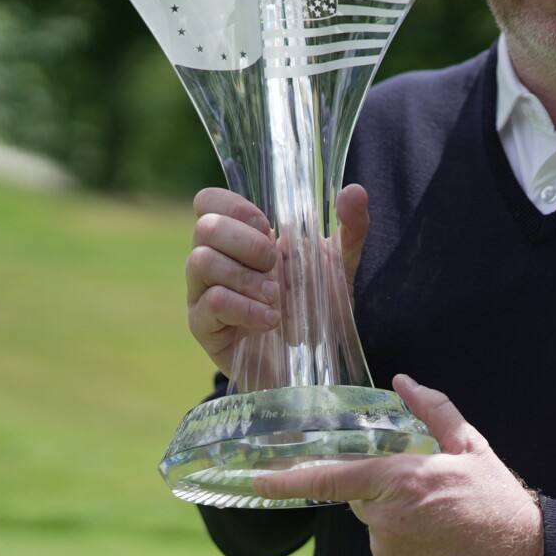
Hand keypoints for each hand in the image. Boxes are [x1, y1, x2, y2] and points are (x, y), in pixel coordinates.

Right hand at [185, 183, 369, 376]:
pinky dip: (245, 309)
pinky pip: (211, 304)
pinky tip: (270, 321)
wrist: (311, 365)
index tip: (269, 228)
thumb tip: (354, 190)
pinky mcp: (203, 327)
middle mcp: (214, 259)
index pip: (209, 201)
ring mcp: (204, 293)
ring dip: (246, 278)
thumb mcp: (341, 265)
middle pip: (205, 227)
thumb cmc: (316, 307)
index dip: (235, 207)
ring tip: (277, 298)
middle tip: (276, 266)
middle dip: (247, 243)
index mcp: (239, 237)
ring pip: (201, 262)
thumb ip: (351, 227)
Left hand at [248, 374, 543, 555]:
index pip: (334, 478)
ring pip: (373, 521)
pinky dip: (403, 538)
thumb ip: (432, 410)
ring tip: (439, 515)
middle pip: (361, 494)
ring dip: (394, 513)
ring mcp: (391, 551)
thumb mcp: (471, 445)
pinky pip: (386, 547)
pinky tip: (437, 536)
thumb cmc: (498, 501)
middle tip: (426, 485)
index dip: (291, 479)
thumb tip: (403, 382)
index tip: (259, 479)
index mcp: (404, 480)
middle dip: (382, 485)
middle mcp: (389, 519)